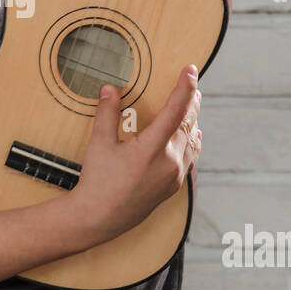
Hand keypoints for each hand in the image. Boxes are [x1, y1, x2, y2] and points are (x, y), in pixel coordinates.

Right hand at [70, 65, 201, 246]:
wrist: (99, 218)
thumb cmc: (98, 182)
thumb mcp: (99, 144)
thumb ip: (107, 113)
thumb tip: (110, 89)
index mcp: (152, 149)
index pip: (176, 111)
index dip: (185, 88)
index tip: (191, 71)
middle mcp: (170, 162)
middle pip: (188, 123)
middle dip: (191, 102)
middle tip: (193, 84)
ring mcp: (174, 176)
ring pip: (192, 141)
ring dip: (192, 121)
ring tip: (191, 107)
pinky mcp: (173, 187)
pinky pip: (190, 158)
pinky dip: (191, 141)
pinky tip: (188, 137)